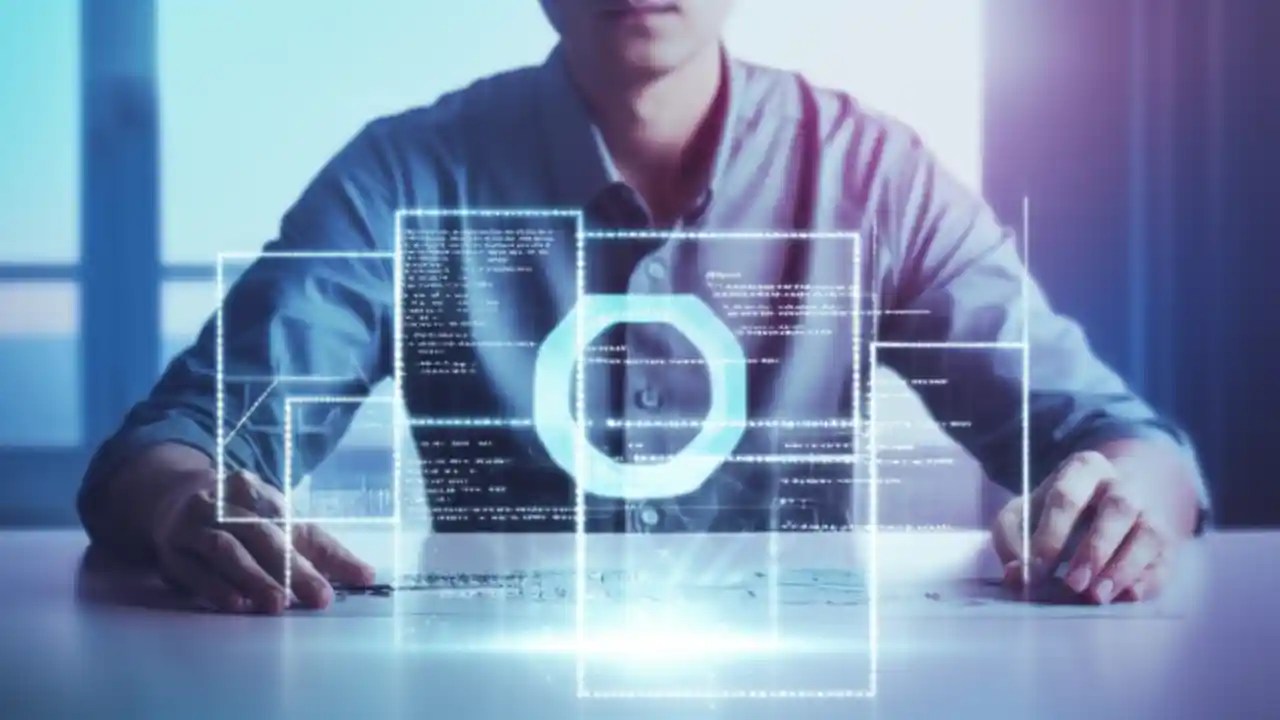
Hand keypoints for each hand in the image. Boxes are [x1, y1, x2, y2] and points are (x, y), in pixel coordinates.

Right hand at [150, 467, 374, 612]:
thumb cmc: (240, 518)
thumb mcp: (280, 523)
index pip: (297, 524)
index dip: (323, 553)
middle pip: (262, 535)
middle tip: (315, 597)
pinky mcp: (172, 549)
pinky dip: (215, 587)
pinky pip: (193, 569)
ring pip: (225, 549)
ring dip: (252, 577)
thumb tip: (366, 574)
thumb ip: (321, 550)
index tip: (350, 579)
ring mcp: (195, 523)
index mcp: (259, 492)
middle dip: (291, 567)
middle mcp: (226, 503)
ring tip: (275, 604)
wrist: (172, 498)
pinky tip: (235, 604)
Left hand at [991, 441, 1199, 603]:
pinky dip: (1147, 580)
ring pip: (1147, 533)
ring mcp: (1150, 511)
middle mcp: (1123, 484)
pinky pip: (1163, 560)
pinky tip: (1128, 597)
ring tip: (1098, 595)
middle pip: (1116, 508)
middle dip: (1094, 549)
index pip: (1067, 496)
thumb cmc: (1057, 511)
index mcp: (1083, 468)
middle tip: (1073, 583)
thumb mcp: (1025, 513)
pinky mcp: (1166, 542)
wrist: (1112, 502)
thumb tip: (1016, 573)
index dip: (1051, 533)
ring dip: (1123, 567)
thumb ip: (1012, 539)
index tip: (1036, 566)